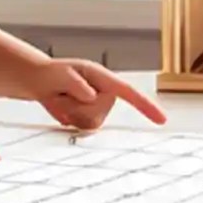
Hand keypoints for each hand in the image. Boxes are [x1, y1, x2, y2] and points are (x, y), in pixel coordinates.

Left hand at [25, 58, 167, 129]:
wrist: (41, 83)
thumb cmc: (52, 74)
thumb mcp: (60, 74)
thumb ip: (75, 84)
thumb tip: (92, 96)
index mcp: (103, 77)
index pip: (128, 92)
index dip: (146, 106)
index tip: (161, 120)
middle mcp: (105, 93)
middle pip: (100, 111)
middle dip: (78, 106)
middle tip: (64, 93)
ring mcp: (99, 107)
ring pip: (92, 123)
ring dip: (72, 113)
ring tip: (64, 99)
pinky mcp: (90, 118)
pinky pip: (83, 129)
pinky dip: (70, 121)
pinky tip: (64, 109)